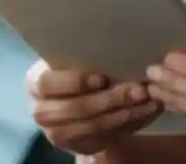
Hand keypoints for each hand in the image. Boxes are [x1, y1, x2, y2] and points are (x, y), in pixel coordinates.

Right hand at [25, 59, 161, 155]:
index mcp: (36, 81)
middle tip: (139, 89)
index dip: (74, 82)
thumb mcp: (78, 58)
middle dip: (110, 100)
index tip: (102, 78)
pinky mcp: (77, 146)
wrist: (79, 100)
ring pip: (93, 126)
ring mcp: (57, 132)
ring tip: (148, 100)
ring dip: (124, 113)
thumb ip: (90, 53)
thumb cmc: (80, 68)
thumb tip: (125, 39)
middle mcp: (41, 110)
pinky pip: (105, 137)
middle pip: (75, 108)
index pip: (47, 83)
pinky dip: (129, 123)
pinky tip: (147, 110)